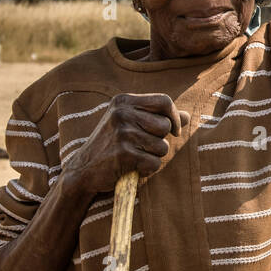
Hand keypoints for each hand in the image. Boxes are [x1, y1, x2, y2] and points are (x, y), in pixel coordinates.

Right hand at [59, 93, 190, 196]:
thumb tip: (187, 117)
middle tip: (142, 147)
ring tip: (135, 157)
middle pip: (165, 125)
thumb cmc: (111, 145)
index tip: (174, 131)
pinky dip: (147, 169)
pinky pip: (154, 163)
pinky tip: (131, 168)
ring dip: (153, 157)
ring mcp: (121, 133)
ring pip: (162, 147)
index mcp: (123, 101)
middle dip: (161, 140)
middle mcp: (121, 113)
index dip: (174, 117)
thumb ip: (157, 117)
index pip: (164, 100)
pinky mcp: (123, 154)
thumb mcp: (129, 124)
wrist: (83, 170)